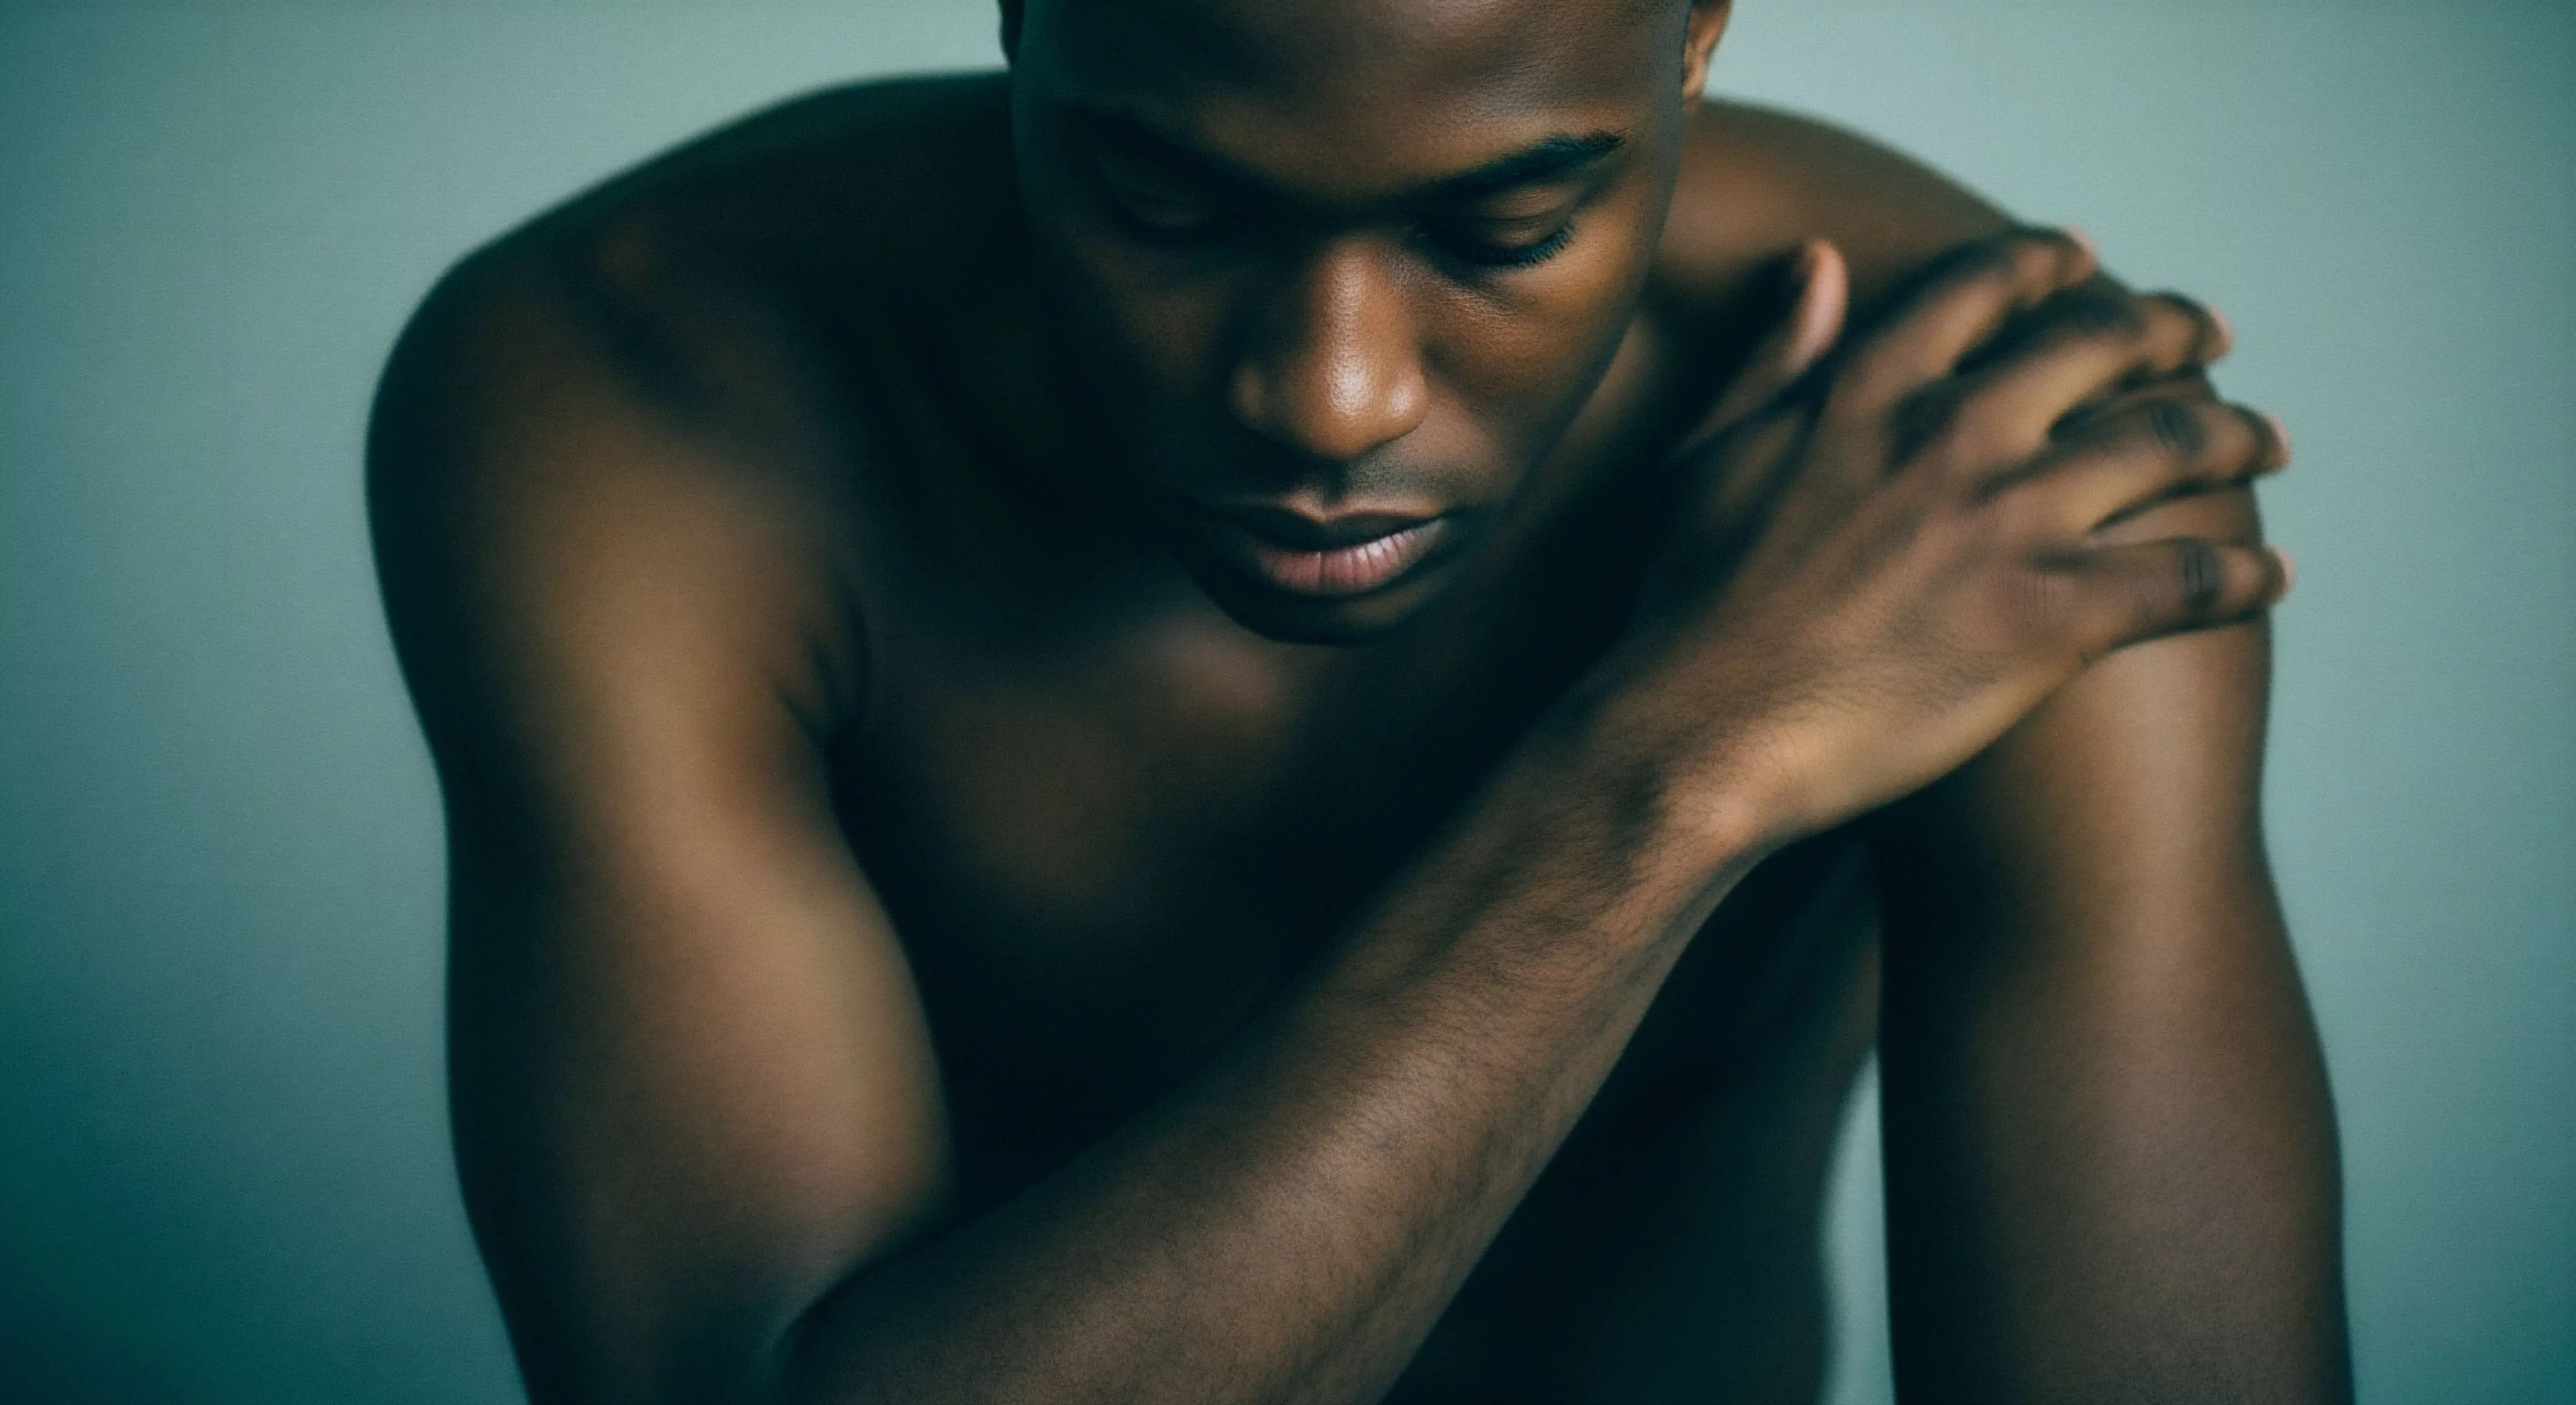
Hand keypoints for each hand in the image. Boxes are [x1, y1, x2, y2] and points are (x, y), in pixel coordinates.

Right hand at [1598, 229, 2291, 847]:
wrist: (1701, 733)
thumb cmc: (1687, 603)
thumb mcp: (1707, 451)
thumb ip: (1775, 353)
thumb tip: (1820, 262)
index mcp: (1871, 387)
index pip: (1987, 284)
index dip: (2051, 262)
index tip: (2088, 260)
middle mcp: (1957, 433)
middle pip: (2105, 343)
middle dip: (2172, 330)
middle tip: (2209, 338)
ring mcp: (2012, 525)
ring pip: (2171, 444)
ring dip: (2237, 435)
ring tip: (2268, 443)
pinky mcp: (2053, 621)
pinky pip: (2187, 579)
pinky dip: (2245, 574)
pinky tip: (2274, 576)